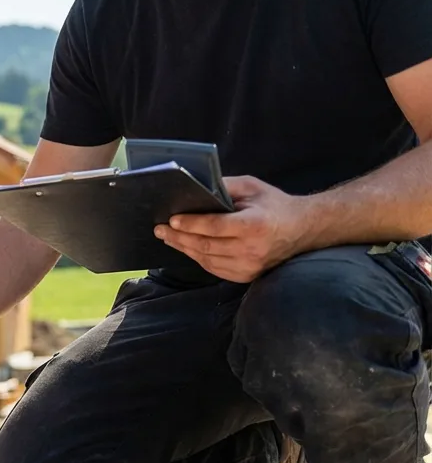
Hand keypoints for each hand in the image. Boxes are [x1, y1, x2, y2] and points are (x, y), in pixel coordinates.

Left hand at [155, 176, 314, 282]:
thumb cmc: (274, 204)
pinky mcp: (246, 276)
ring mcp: (249, 266)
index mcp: (255, 225)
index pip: (215, 227)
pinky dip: (198, 258)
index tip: (171, 220)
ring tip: (168, 238)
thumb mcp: (252, 187)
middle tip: (160, 230)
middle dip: (179, 237)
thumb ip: (224, 187)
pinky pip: (214, 269)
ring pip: (207, 259)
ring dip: (184, 248)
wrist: (302, 229)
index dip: (191, 224)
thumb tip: (194, 188)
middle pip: (206, 245)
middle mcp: (252, 249)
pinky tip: (187, 248)